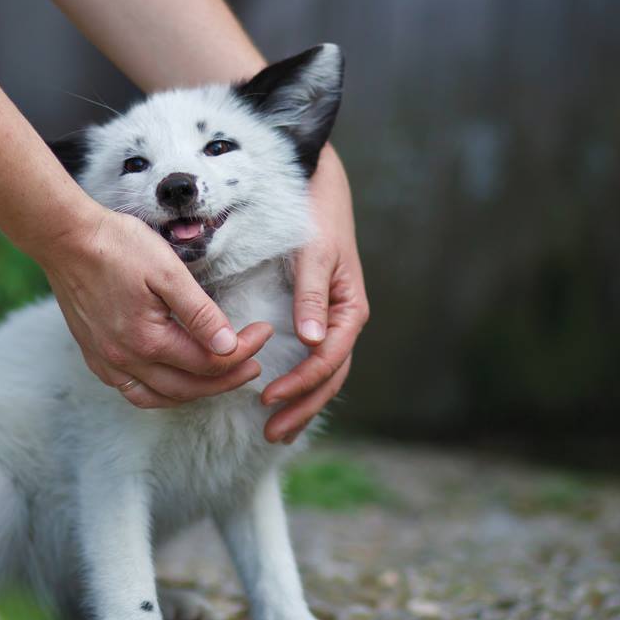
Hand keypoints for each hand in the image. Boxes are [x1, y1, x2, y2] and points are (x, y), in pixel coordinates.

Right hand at [43, 205, 272, 407]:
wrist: (66, 239)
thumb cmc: (118, 246)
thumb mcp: (168, 271)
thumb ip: (200, 312)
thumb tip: (229, 346)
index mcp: (148, 339)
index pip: (209, 361)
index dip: (243, 350)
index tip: (264, 331)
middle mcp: (125, 359)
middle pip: (189, 387)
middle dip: (228, 378)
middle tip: (254, 362)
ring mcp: (107, 362)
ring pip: (160, 397)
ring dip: (195, 392)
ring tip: (221, 377)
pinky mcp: (95, 356)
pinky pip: (133, 390)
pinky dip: (161, 392)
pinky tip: (175, 379)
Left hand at [262, 147, 368, 441]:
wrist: (317, 187)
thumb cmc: (316, 217)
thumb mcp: (315, 254)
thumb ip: (312, 295)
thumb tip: (312, 340)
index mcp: (350, 309)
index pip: (328, 358)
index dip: (301, 382)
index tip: (268, 398)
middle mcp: (344, 321)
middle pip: (330, 377)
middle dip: (303, 407)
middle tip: (271, 433)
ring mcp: (332, 322)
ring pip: (324, 375)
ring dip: (302, 404)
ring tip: (275, 431)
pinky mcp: (316, 319)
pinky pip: (312, 361)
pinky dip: (299, 385)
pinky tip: (280, 403)